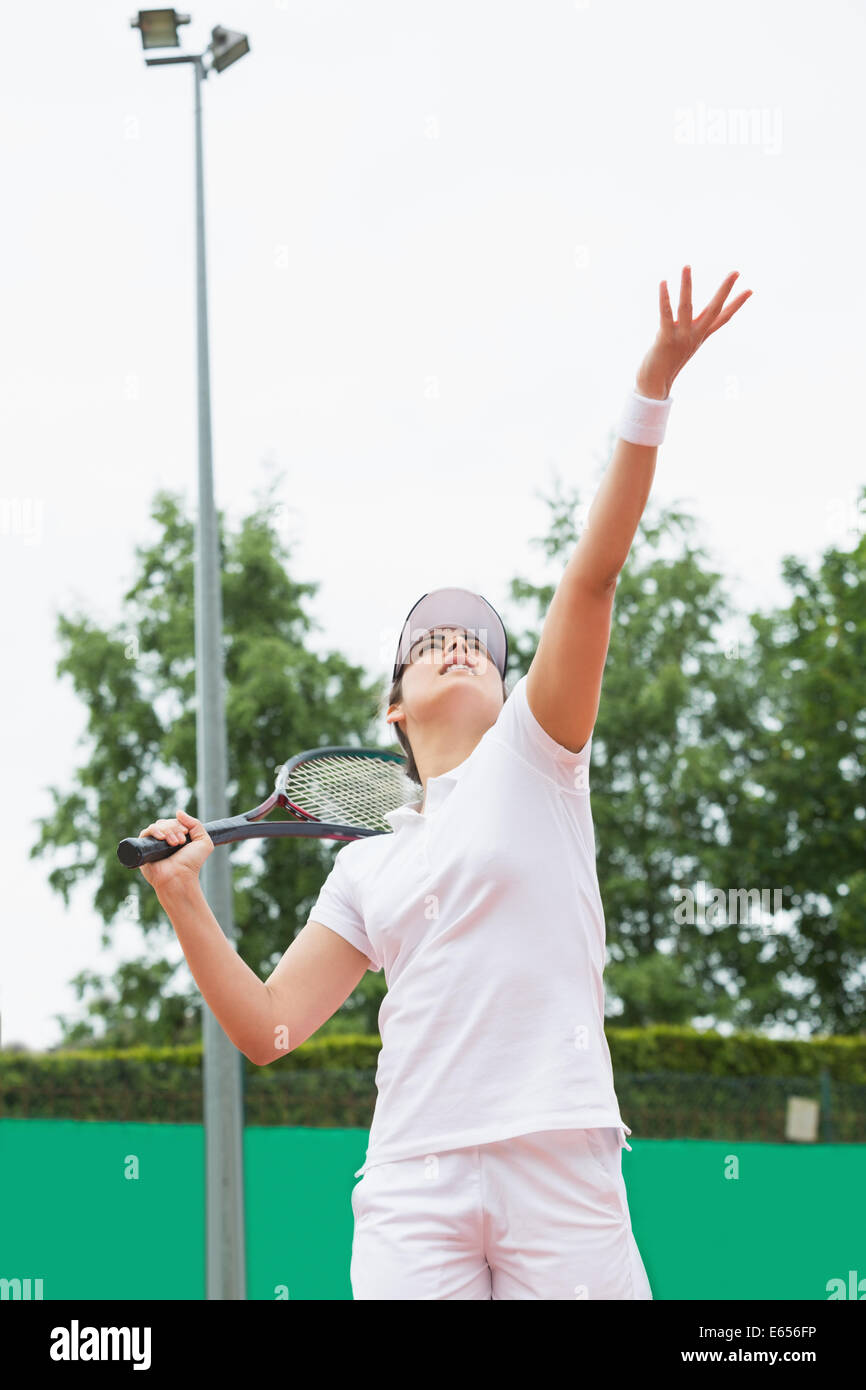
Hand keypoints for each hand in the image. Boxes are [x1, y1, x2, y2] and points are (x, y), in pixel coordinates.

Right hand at [138, 807, 213, 893]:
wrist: (180, 877)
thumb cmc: (192, 863)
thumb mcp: (203, 841)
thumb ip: (196, 824)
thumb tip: (178, 812)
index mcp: (177, 837)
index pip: (175, 821)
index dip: (180, 824)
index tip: (185, 834)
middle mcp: (164, 840)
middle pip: (166, 823)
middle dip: (174, 829)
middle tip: (180, 842)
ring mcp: (154, 844)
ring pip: (157, 826)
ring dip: (167, 831)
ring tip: (174, 843)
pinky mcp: (144, 848)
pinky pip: (146, 832)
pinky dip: (154, 831)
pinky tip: (162, 838)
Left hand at [636, 266, 752, 398]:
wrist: (654, 385)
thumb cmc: (665, 363)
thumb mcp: (680, 343)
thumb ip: (685, 327)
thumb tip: (685, 313)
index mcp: (701, 336)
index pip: (723, 318)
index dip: (737, 304)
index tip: (750, 290)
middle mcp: (695, 335)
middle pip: (714, 309)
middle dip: (725, 290)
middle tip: (736, 272)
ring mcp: (681, 337)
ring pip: (686, 307)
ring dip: (686, 285)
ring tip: (687, 266)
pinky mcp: (665, 339)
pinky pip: (665, 314)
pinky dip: (664, 298)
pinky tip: (663, 283)